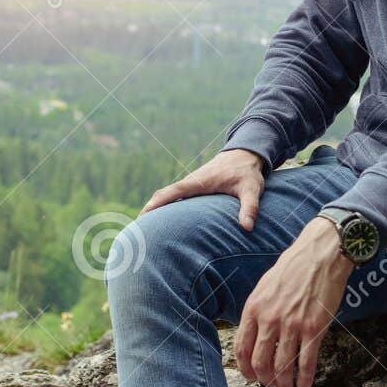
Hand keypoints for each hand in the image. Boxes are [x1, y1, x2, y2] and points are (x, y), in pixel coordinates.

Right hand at [141, 148, 265, 229]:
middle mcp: (190, 182)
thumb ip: (250, 207)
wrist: (245, 154)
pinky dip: (164, 207)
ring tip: (142, 231)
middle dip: (149, 211)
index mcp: (199, 182)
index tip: (143, 216)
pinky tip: (161, 223)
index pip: (173, 192)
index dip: (157, 203)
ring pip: (166, 197)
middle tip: (135, 231)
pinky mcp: (194, 188)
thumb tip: (247, 227)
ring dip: (154, 210)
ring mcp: (191, 185)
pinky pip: (174, 197)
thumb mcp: (251, 189)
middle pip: (163, 196)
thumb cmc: (246, 172)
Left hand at [235, 217, 353, 386]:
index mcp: (254, 308)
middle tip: (273, 385)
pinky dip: (305, 379)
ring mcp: (292, 325)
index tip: (252, 376)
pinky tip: (305, 385)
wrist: (321, 254)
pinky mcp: (314, 328)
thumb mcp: (264, 287)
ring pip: (282, 367)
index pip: (241, 348)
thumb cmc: (293, 268)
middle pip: (260, 363)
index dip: (246, 369)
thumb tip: (253, 335)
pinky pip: (306, 363)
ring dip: (285, 384)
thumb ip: (257, 311)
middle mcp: (270, 319)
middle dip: (265, 380)